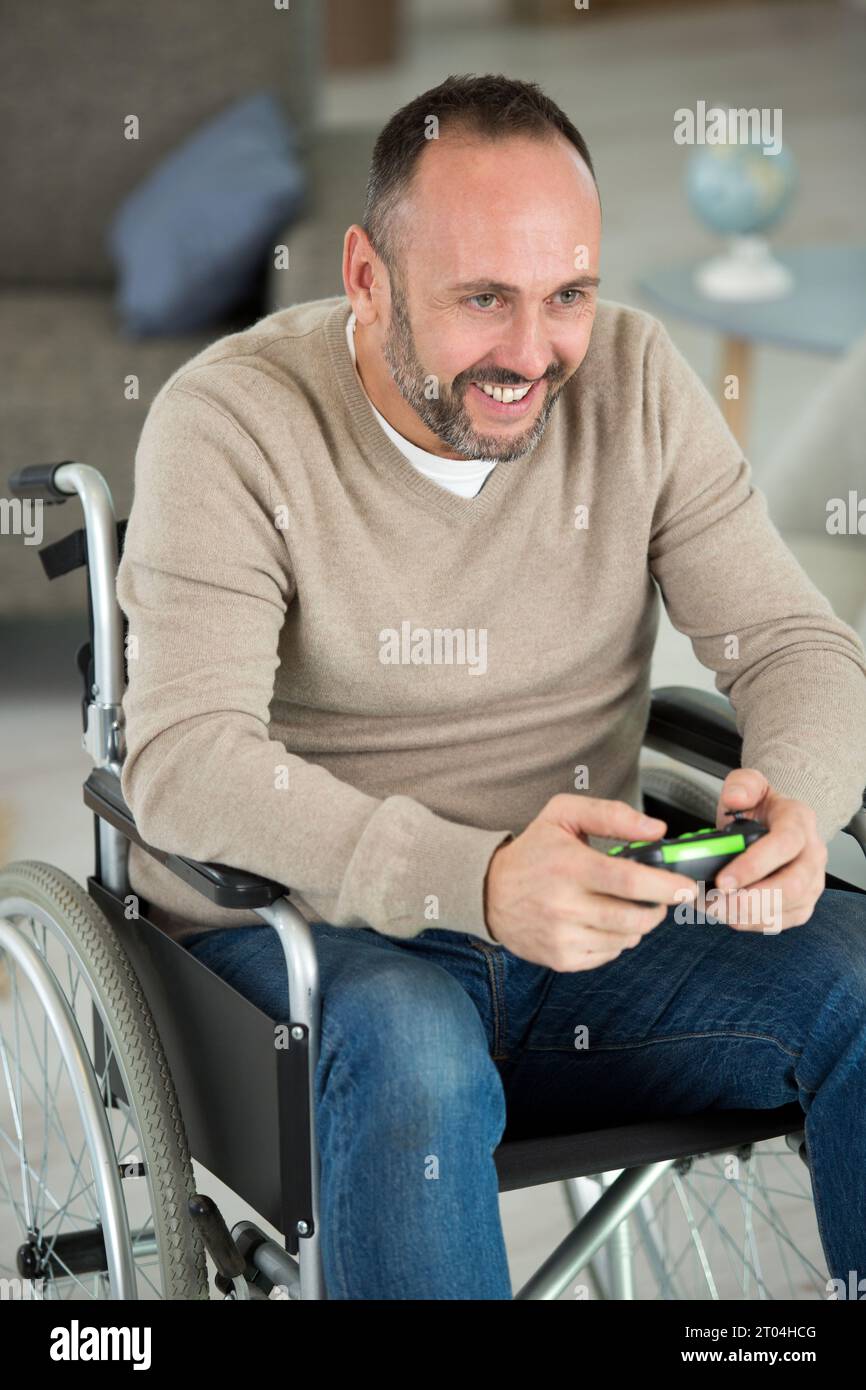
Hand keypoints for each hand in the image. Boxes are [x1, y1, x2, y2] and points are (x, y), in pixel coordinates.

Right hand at [482, 794, 698, 970]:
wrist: (488, 892)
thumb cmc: (532, 851)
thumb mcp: (564, 815)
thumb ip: (611, 815)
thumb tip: (656, 830)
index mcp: (569, 866)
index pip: (631, 880)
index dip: (666, 885)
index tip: (685, 886)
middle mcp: (564, 904)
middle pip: (635, 916)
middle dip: (658, 908)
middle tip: (657, 896)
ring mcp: (563, 935)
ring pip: (627, 938)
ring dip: (638, 923)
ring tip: (624, 904)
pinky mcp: (562, 958)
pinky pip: (610, 954)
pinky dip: (617, 939)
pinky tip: (602, 921)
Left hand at [709, 769, 827, 931]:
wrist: (774, 824)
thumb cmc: (760, 809)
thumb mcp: (748, 785)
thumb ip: (741, 785)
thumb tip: (736, 798)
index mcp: (799, 821)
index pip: (784, 844)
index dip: (753, 865)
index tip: (722, 880)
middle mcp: (813, 854)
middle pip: (793, 885)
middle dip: (751, 899)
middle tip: (715, 904)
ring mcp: (812, 882)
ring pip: (788, 909)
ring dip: (748, 914)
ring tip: (713, 909)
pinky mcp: (802, 905)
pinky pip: (781, 922)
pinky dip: (751, 923)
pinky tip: (727, 915)